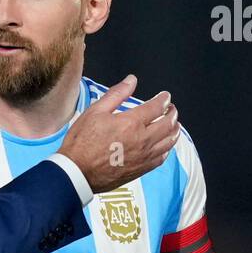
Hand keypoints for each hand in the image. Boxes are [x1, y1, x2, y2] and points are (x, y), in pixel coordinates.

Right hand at [59, 75, 178, 192]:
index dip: (164, 99)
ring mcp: (144, 156)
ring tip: (173, 124)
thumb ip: (116, 94)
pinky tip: (165, 145)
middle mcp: (142, 139)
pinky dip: (167, 148)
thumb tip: (131, 80)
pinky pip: (162, 157)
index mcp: (131, 123)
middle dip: (172, 113)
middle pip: (168, 123)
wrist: (77, 172)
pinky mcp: (141, 169)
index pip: (157, 107)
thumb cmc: (82, 142)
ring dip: (174, 130)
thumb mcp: (94, 112)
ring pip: (169, 141)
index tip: (165, 96)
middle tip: (171, 108)